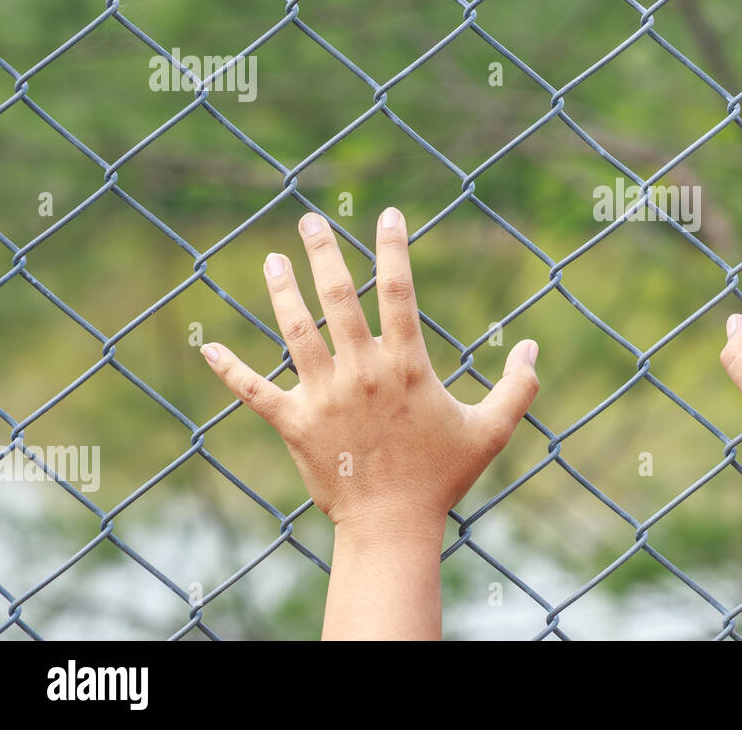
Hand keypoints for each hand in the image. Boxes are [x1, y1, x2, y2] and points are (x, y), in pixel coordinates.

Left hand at [199, 208, 539, 638]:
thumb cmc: (443, 477)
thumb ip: (519, 387)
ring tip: (272, 260)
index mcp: (406, 365)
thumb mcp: (493, 430)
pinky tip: (209, 346)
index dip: (393, 248)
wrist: (392, 526)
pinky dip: (229, 369)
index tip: (387, 215)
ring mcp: (323, 396)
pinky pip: (254, 391)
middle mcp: (361, 371)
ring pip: (296, 331)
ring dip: (281, 291)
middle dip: (322, 253)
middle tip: (309, 221)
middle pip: (337, 298)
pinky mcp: (295, 424)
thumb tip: (532, 346)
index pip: (398, 290)